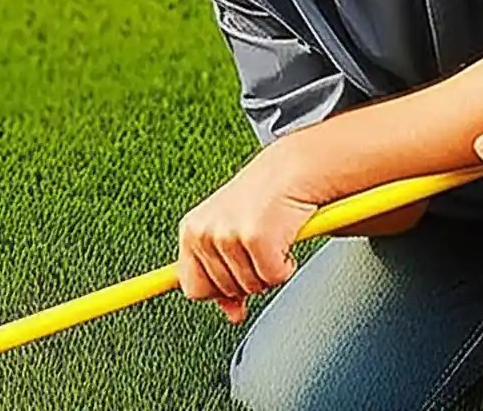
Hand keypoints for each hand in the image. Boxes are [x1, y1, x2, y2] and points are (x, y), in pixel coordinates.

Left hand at [177, 146, 317, 323]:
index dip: (216, 293)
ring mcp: (227, 235)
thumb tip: (232, 313)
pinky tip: (285, 238)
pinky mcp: (256, 237)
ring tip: (272, 238)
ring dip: (268, 269)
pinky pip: (273, 277)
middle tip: (259, 248)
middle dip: (248, 277)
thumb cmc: (262, 201)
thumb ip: (224, 275)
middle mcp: (203, 232)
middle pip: (224, 291)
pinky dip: (286, 264)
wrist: (291, 169)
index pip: (191, 287)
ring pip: (251, 287)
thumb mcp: (231, 237)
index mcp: (191, 231)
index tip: (232, 289)